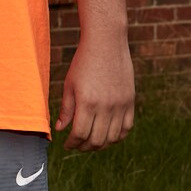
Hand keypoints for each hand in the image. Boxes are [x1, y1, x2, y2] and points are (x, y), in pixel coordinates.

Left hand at [55, 34, 134, 151]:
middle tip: (78, 144)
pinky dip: (117, 136)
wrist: (106, 43)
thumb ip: (66, 109)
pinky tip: (107, 134)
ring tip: (91, 141)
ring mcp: (120, 105)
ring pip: (112, 138)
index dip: (71, 143)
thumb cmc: (83, 62)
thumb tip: (60, 129)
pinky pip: (126, 128)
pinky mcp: (130, 101)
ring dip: (101, 144)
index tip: (67, 143)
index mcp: (87, 103)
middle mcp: (105, 107)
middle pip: (96, 140)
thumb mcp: (69, 84)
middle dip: (84, 147)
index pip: (79, 134)